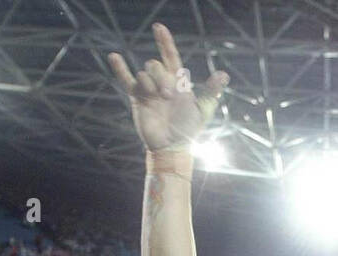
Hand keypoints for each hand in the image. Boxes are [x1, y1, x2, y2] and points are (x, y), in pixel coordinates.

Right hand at [108, 23, 229, 153]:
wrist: (172, 145)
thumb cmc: (189, 128)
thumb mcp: (203, 109)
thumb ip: (211, 91)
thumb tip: (224, 75)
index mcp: (176, 81)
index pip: (170, 56)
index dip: (165, 42)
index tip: (159, 28)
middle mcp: (161, 82)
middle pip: (155, 65)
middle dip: (161, 77)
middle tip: (168, 96)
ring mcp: (148, 89)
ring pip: (144, 74)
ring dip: (151, 84)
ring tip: (159, 99)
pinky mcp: (137, 99)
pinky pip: (127, 80)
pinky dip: (120, 69)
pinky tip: (113, 56)